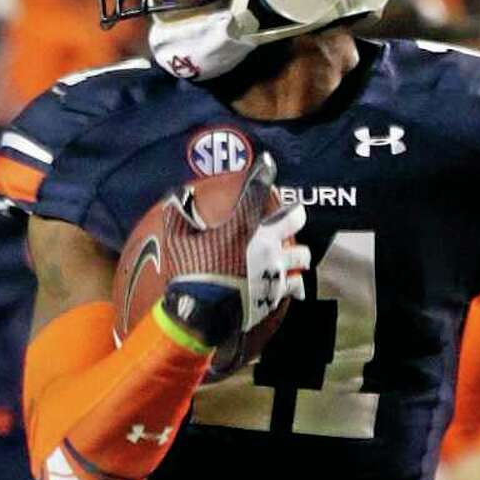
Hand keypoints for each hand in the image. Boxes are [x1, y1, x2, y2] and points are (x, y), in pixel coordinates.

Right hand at [160, 189, 309, 370]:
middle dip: (296, 213)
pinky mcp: (277, 295)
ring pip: (303, 255)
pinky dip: (294, 283)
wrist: (202, 317)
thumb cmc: (189, 276)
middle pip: (295, 218)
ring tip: (295, 254)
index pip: (256, 191)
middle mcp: (266, 245)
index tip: (268, 162)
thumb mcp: (176, 241)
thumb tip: (178, 197)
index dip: (264, 172)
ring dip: (299, 252)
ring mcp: (275, 271)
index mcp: (243, 228)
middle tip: (293, 214)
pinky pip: (295, 286)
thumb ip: (178, 215)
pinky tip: (291, 284)